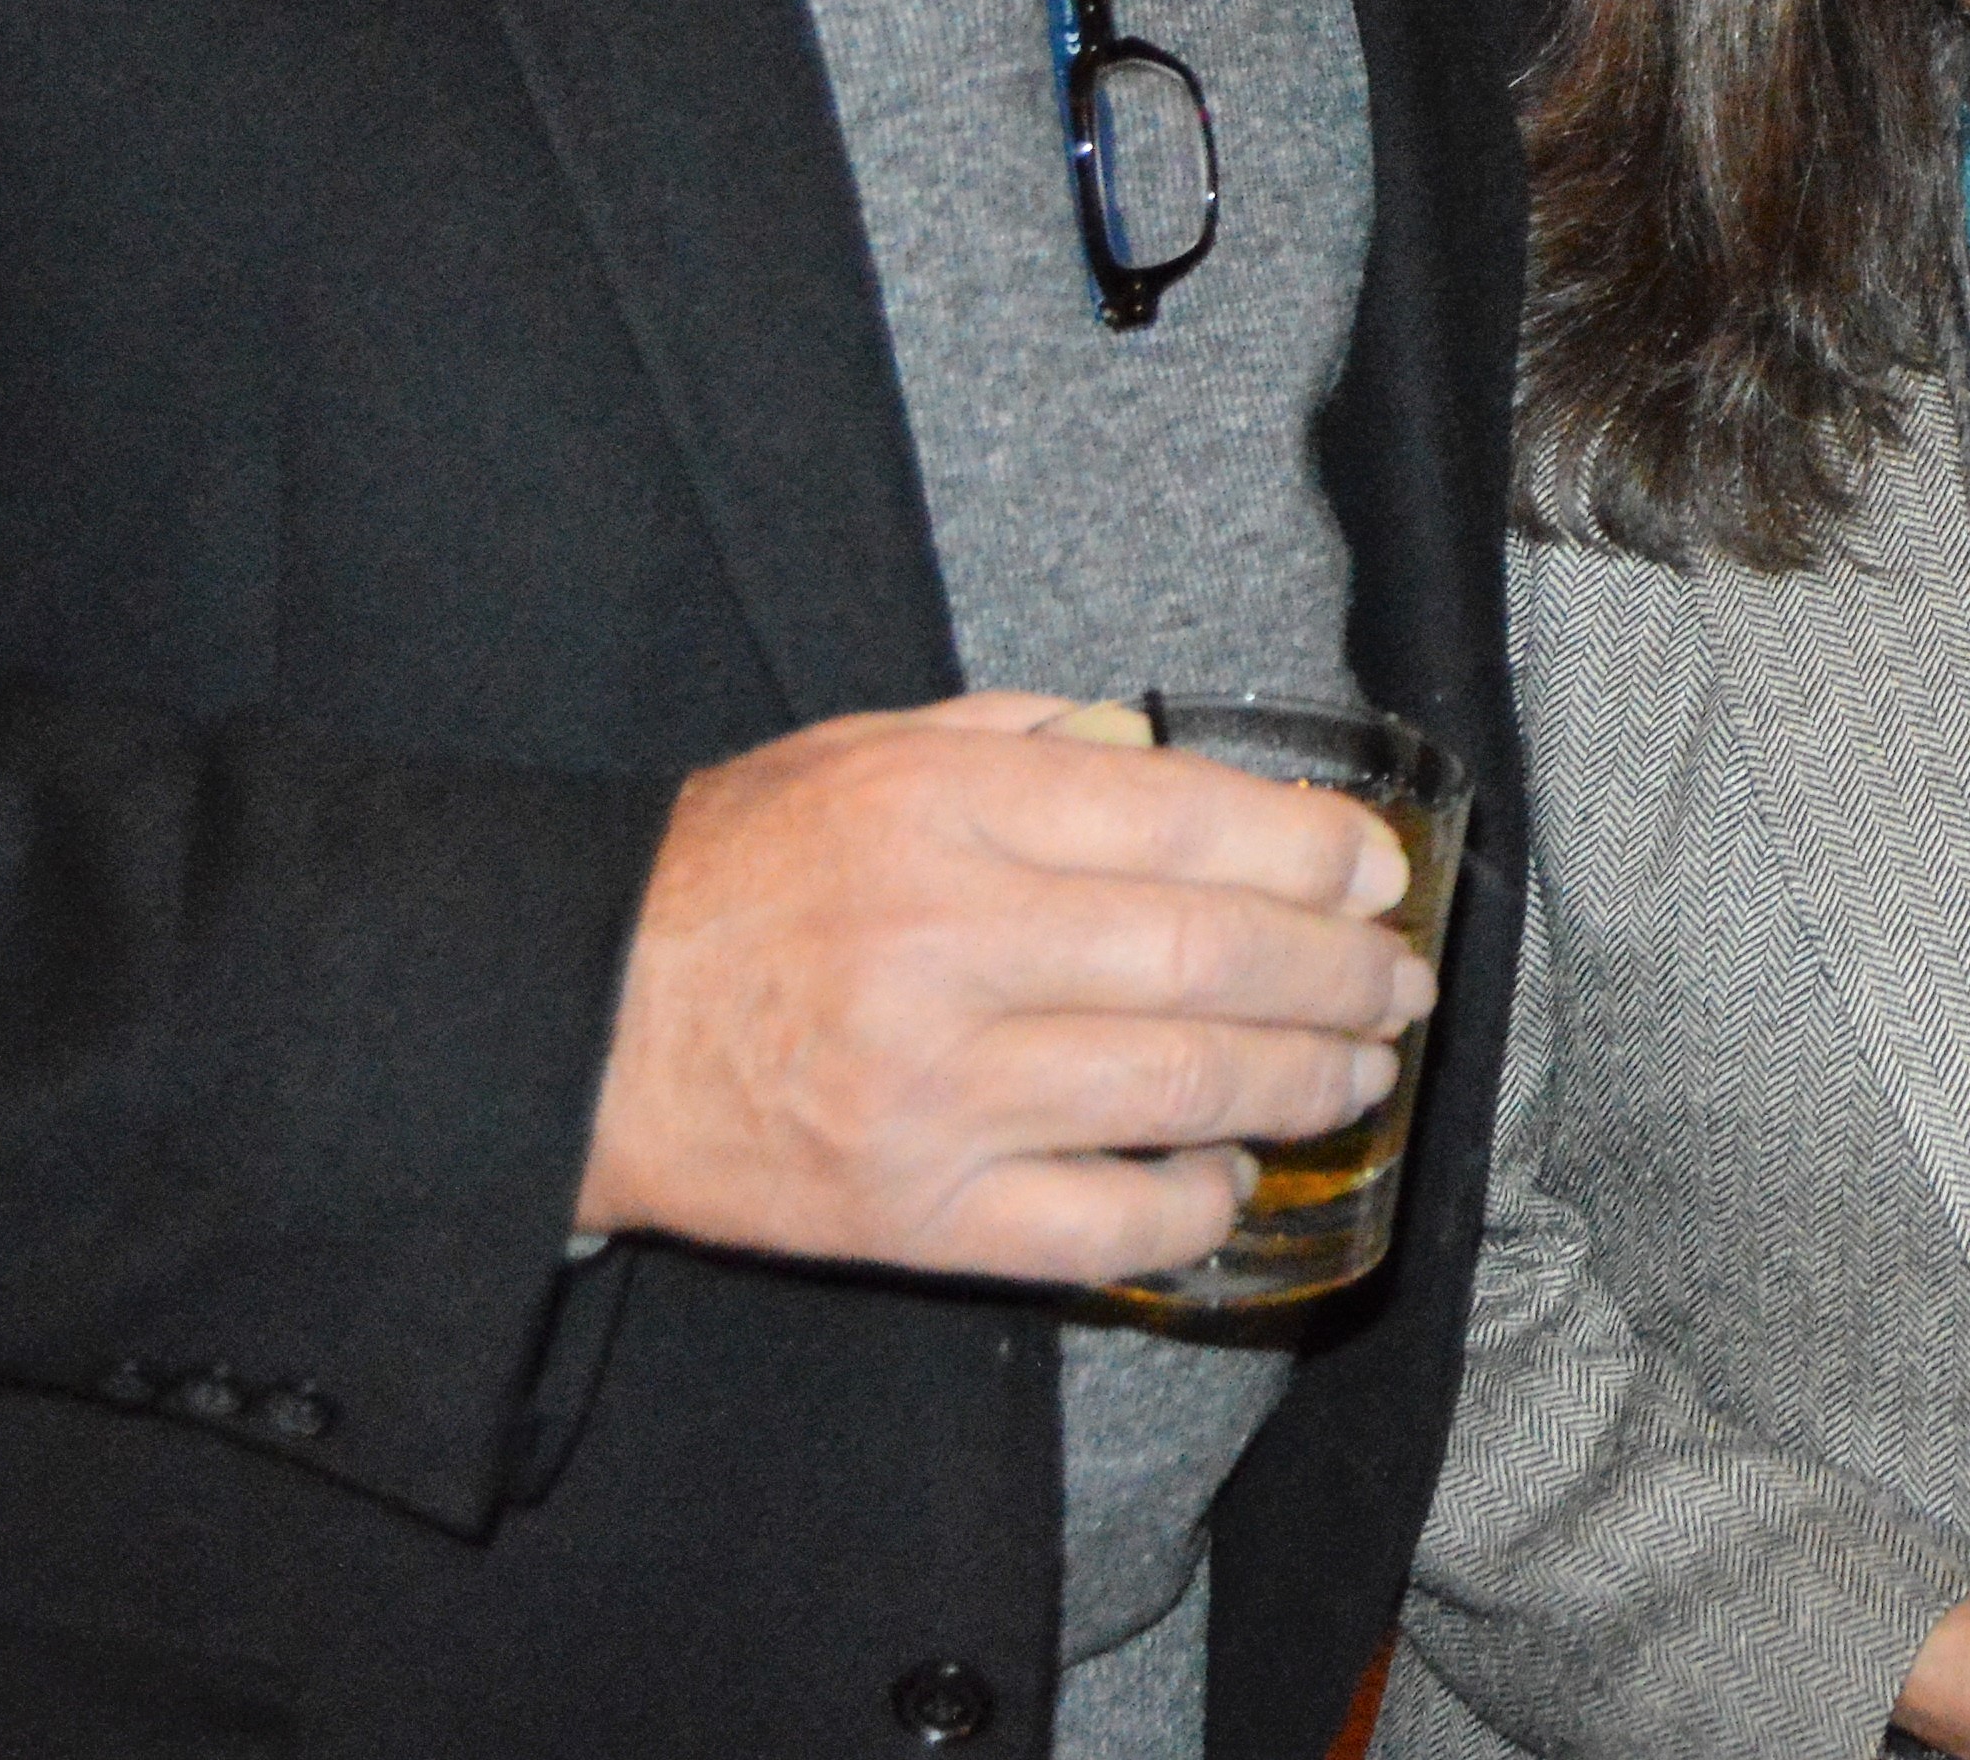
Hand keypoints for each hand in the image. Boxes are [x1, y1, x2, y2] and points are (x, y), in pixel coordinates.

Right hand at [574, 691, 1433, 1285]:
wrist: (571, 1027)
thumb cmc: (732, 878)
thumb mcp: (863, 753)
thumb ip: (1025, 741)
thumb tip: (1177, 755)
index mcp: (943, 810)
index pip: (1186, 822)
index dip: (1312, 852)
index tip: (1377, 873)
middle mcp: (946, 945)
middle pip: (1210, 958)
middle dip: (1340, 973)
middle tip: (1398, 983)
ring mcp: (933, 1092)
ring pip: (1180, 1090)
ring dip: (1304, 1082)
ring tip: (1359, 1071)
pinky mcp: (909, 1214)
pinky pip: (1099, 1227)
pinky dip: (1194, 1206)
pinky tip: (1234, 1177)